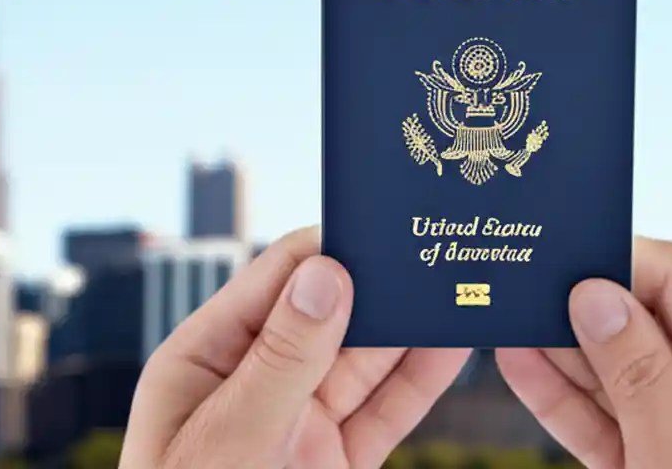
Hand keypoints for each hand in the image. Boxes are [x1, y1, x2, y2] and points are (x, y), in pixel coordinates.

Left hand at [121, 226, 470, 467]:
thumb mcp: (230, 439)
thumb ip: (282, 360)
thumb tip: (327, 275)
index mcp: (208, 356)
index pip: (279, 277)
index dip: (335, 248)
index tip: (389, 225)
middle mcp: (256, 378)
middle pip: (333, 311)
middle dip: (385, 284)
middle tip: (441, 252)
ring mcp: (299, 419)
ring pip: (368, 358)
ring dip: (412, 327)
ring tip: (462, 288)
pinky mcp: (335, 457)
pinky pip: (385, 409)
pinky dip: (422, 379)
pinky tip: (455, 346)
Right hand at [496, 238, 671, 467]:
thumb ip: (641, 378)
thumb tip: (597, 295)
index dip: (617, 261)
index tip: (555, 250)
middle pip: (650, 322)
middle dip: (582, 302)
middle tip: (515, 280)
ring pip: (624, 369)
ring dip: (565, 348)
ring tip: (504, 316)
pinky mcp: (671, 466)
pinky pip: (616, 418)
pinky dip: (570, 398)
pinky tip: (523, 368)